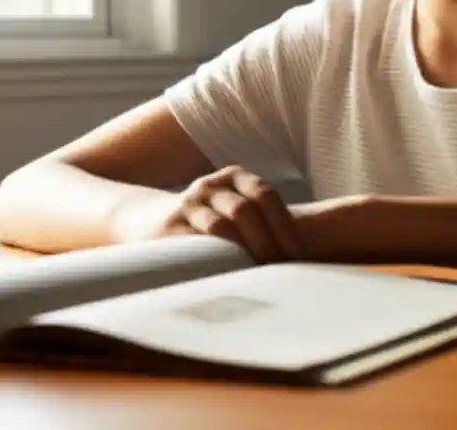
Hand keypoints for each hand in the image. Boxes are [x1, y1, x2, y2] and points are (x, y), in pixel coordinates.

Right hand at [115, 165, 303, 262]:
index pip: (266, 196)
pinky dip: (217, 261)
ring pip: (222, 227)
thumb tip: (314, 254)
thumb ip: (263, 222)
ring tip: (263, 279)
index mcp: (235, 177)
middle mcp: (211, 185)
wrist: (142, 220)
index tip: (302, 258)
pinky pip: (196, 245)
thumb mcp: (234, 209)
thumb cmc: (207, 221)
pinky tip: (231, 279)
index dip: (286, 226)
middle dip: (269, 243)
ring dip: (245, 253)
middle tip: (285, 273)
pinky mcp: (169, 226)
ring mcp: (188, 203)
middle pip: (246, 211)